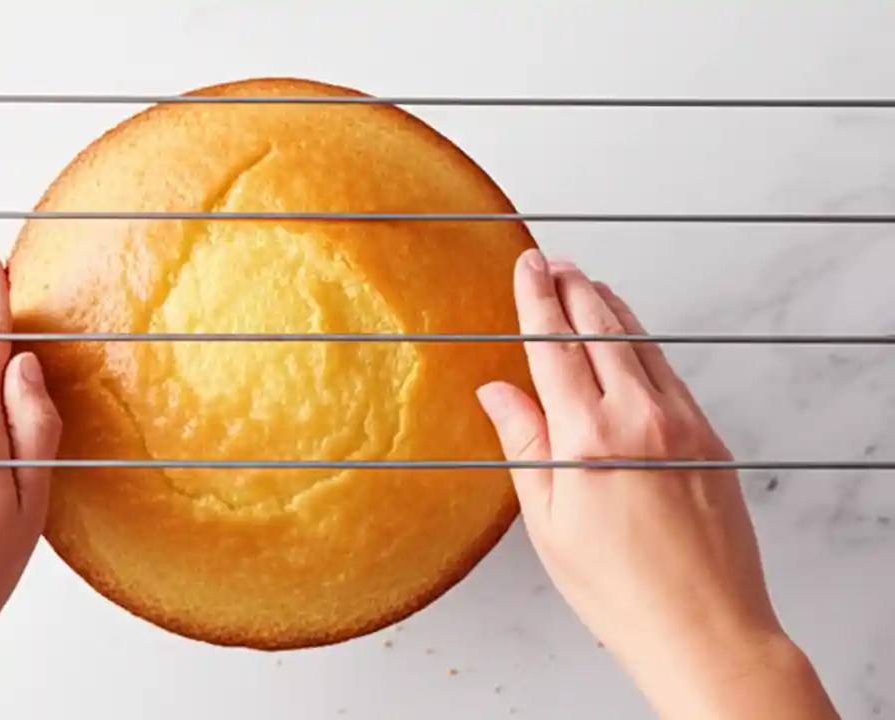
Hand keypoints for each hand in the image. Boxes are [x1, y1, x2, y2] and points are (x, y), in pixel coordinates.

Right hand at [477, 250, 836, 718]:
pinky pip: (669, 372)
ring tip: (589, 284)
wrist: (702, 626)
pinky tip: (633, 339)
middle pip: (600, 330)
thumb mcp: (547, 521)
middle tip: (555, 261)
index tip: (527, 267)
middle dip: (574, 288)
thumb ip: (525, 444)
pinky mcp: (708, 437)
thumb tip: (498, 393)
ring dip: (611, 307)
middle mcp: (637, 419)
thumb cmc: (619, 590)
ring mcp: (681, 423)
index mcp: (586, 439)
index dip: (536, 300)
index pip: (553, 347)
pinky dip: (644, 344)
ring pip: (640, 343)